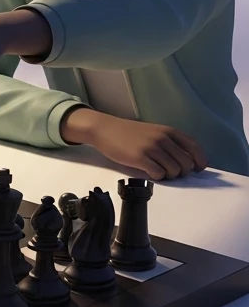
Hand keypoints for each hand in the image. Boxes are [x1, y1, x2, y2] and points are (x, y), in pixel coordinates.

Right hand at [63, 110, 206, 179]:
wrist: (106, 129)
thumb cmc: (129, 133)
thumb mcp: (154, 131)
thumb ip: (170, 142)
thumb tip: (187, 160)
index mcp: (169, 131)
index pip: (194, 147)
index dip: (200, 161)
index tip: (197, 169)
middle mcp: (163, 138)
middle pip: (186, 163)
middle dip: (182, 172)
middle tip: (172, 173)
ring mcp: (151, 148)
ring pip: (173, 170)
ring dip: (169, 176)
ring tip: (159, 172)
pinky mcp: (139, 158)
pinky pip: (158, 174)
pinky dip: (157, 177)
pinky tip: (150, 173)